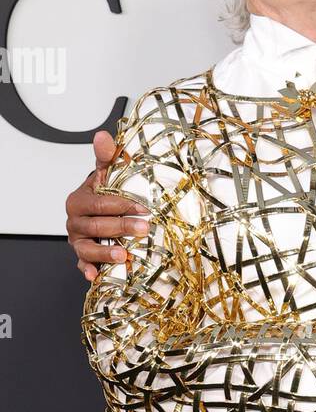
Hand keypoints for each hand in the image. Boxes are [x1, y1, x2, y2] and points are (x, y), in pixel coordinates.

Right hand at [66, 130, 148, 281]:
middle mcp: (74, 221)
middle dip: (121, 227)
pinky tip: (96, 275)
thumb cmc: (105, 192)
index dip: (121, 205)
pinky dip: (88, 270)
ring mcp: (78, 240)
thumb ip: (107, 156)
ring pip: (87, 248)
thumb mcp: (107, 172)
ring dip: (105, 252)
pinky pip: (83, 265)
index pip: (99, 203)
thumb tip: (103, 135)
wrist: (100, 210)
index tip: (142, 207)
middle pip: (95, 225)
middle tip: (144, 228)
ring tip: (124, 254)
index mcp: (78, 200)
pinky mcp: (83, 256)